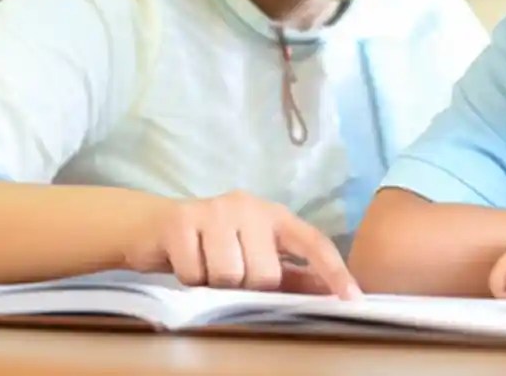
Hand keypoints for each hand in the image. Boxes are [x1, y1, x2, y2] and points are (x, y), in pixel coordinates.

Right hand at [121, 190, 360, 298]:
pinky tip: (185, 262)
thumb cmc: (212, 245)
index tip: (353, 299)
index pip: (313, 243)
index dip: (334, 271)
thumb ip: (290, 273)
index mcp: (274, 216)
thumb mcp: (252, 254)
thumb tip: (328, 293)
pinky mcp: (181, 221)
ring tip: (206, 266)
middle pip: (265, 274)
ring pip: (230, 276)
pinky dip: (190, 280)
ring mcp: (214, 210)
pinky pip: (196, 274)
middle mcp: (248, 206)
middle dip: (245, 286)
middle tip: (227, 274)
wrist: (152, 227)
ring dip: (215, 284)